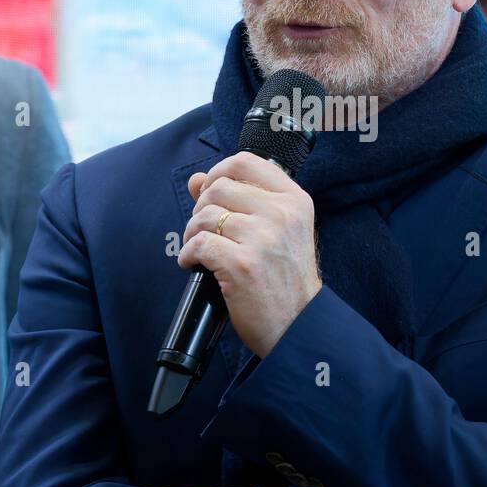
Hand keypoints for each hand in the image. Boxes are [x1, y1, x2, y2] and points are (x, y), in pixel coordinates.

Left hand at [178, 151, 321, 357]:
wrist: (298, 324)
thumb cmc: (286, 279)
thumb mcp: (277, 231)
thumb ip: (239, 200)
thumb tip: (196, 179)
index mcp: (294, 200)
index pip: (245, 162)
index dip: (218, 173)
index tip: (210, 192)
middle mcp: (282, 214)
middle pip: (219, 187)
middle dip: (201, 208)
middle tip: (204, 230)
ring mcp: (263, 238)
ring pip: (205, 216)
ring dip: (192, 233)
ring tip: (200, 250)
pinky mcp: (242, 264)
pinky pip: (199, 243)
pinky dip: (189, 254)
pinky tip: (195, 265)